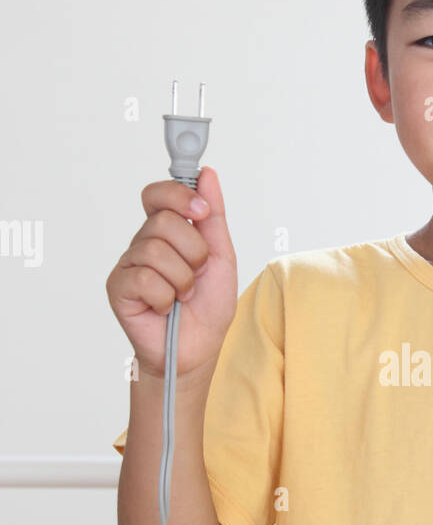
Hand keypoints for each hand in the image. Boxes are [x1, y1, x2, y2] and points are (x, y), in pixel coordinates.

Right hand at [106, 166, 236, 379]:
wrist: (199, 349)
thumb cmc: (208, 307)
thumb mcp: (221, 257)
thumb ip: (214, 217)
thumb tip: (207, 174)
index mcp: (167, 232)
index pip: (158, 194)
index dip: (179, 194)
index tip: (202, 211)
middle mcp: (144, 243)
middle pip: (162, 221)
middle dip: (193, 251)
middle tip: (197, 273)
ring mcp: (129, 265)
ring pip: (156, 251)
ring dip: (182, 278)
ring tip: (183, 295)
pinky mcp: (119, 288)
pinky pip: (145, 278)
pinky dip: (166, 297)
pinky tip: (166, 307)